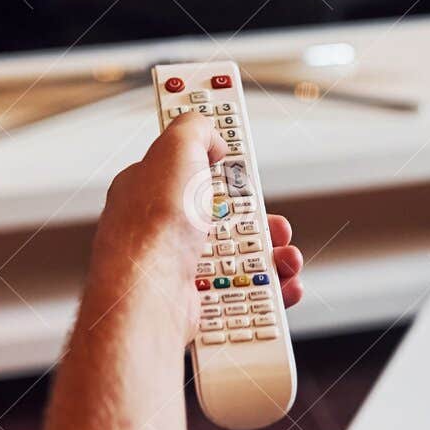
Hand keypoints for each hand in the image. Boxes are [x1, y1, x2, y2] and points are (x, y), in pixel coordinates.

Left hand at [88, 113, 303, 342]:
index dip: (217, 159)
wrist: (148, 296)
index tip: (241, 155)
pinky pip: (244, 292)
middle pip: (223, 214)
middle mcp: (162, 229)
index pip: (188, 165)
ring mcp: (180, 266)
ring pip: (240, 255)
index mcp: (150, 189)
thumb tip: (212, 138)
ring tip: (282, 255)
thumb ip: (195, 129)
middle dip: (257, 216)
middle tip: (268, 218)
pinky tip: (278, 283)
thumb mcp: (175, 147)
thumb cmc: (152, 228)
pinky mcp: (198, 301)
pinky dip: (269, 289)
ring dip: (271, 253)